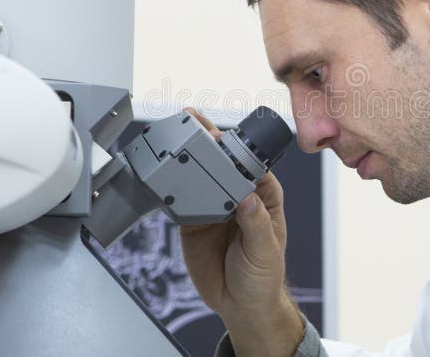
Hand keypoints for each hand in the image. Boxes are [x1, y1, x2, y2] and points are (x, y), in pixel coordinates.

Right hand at [179, 108, 303, 356]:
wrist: (242, 306)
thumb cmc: (264, 276)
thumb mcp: (265, 249)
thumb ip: (256, 223)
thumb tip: (247, 197)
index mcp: (263, 196)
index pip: (250, 164)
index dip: (237, 149)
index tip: (223, 138)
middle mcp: (238, 196)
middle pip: (223, 163)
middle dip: (208, 142)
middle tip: (193, 124)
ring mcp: (214, 207)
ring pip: (200, 177)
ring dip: (188, 160)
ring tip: (174, 139)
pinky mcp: (192, 222)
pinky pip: (180, 202)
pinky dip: (171, 190)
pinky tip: (163, 176)